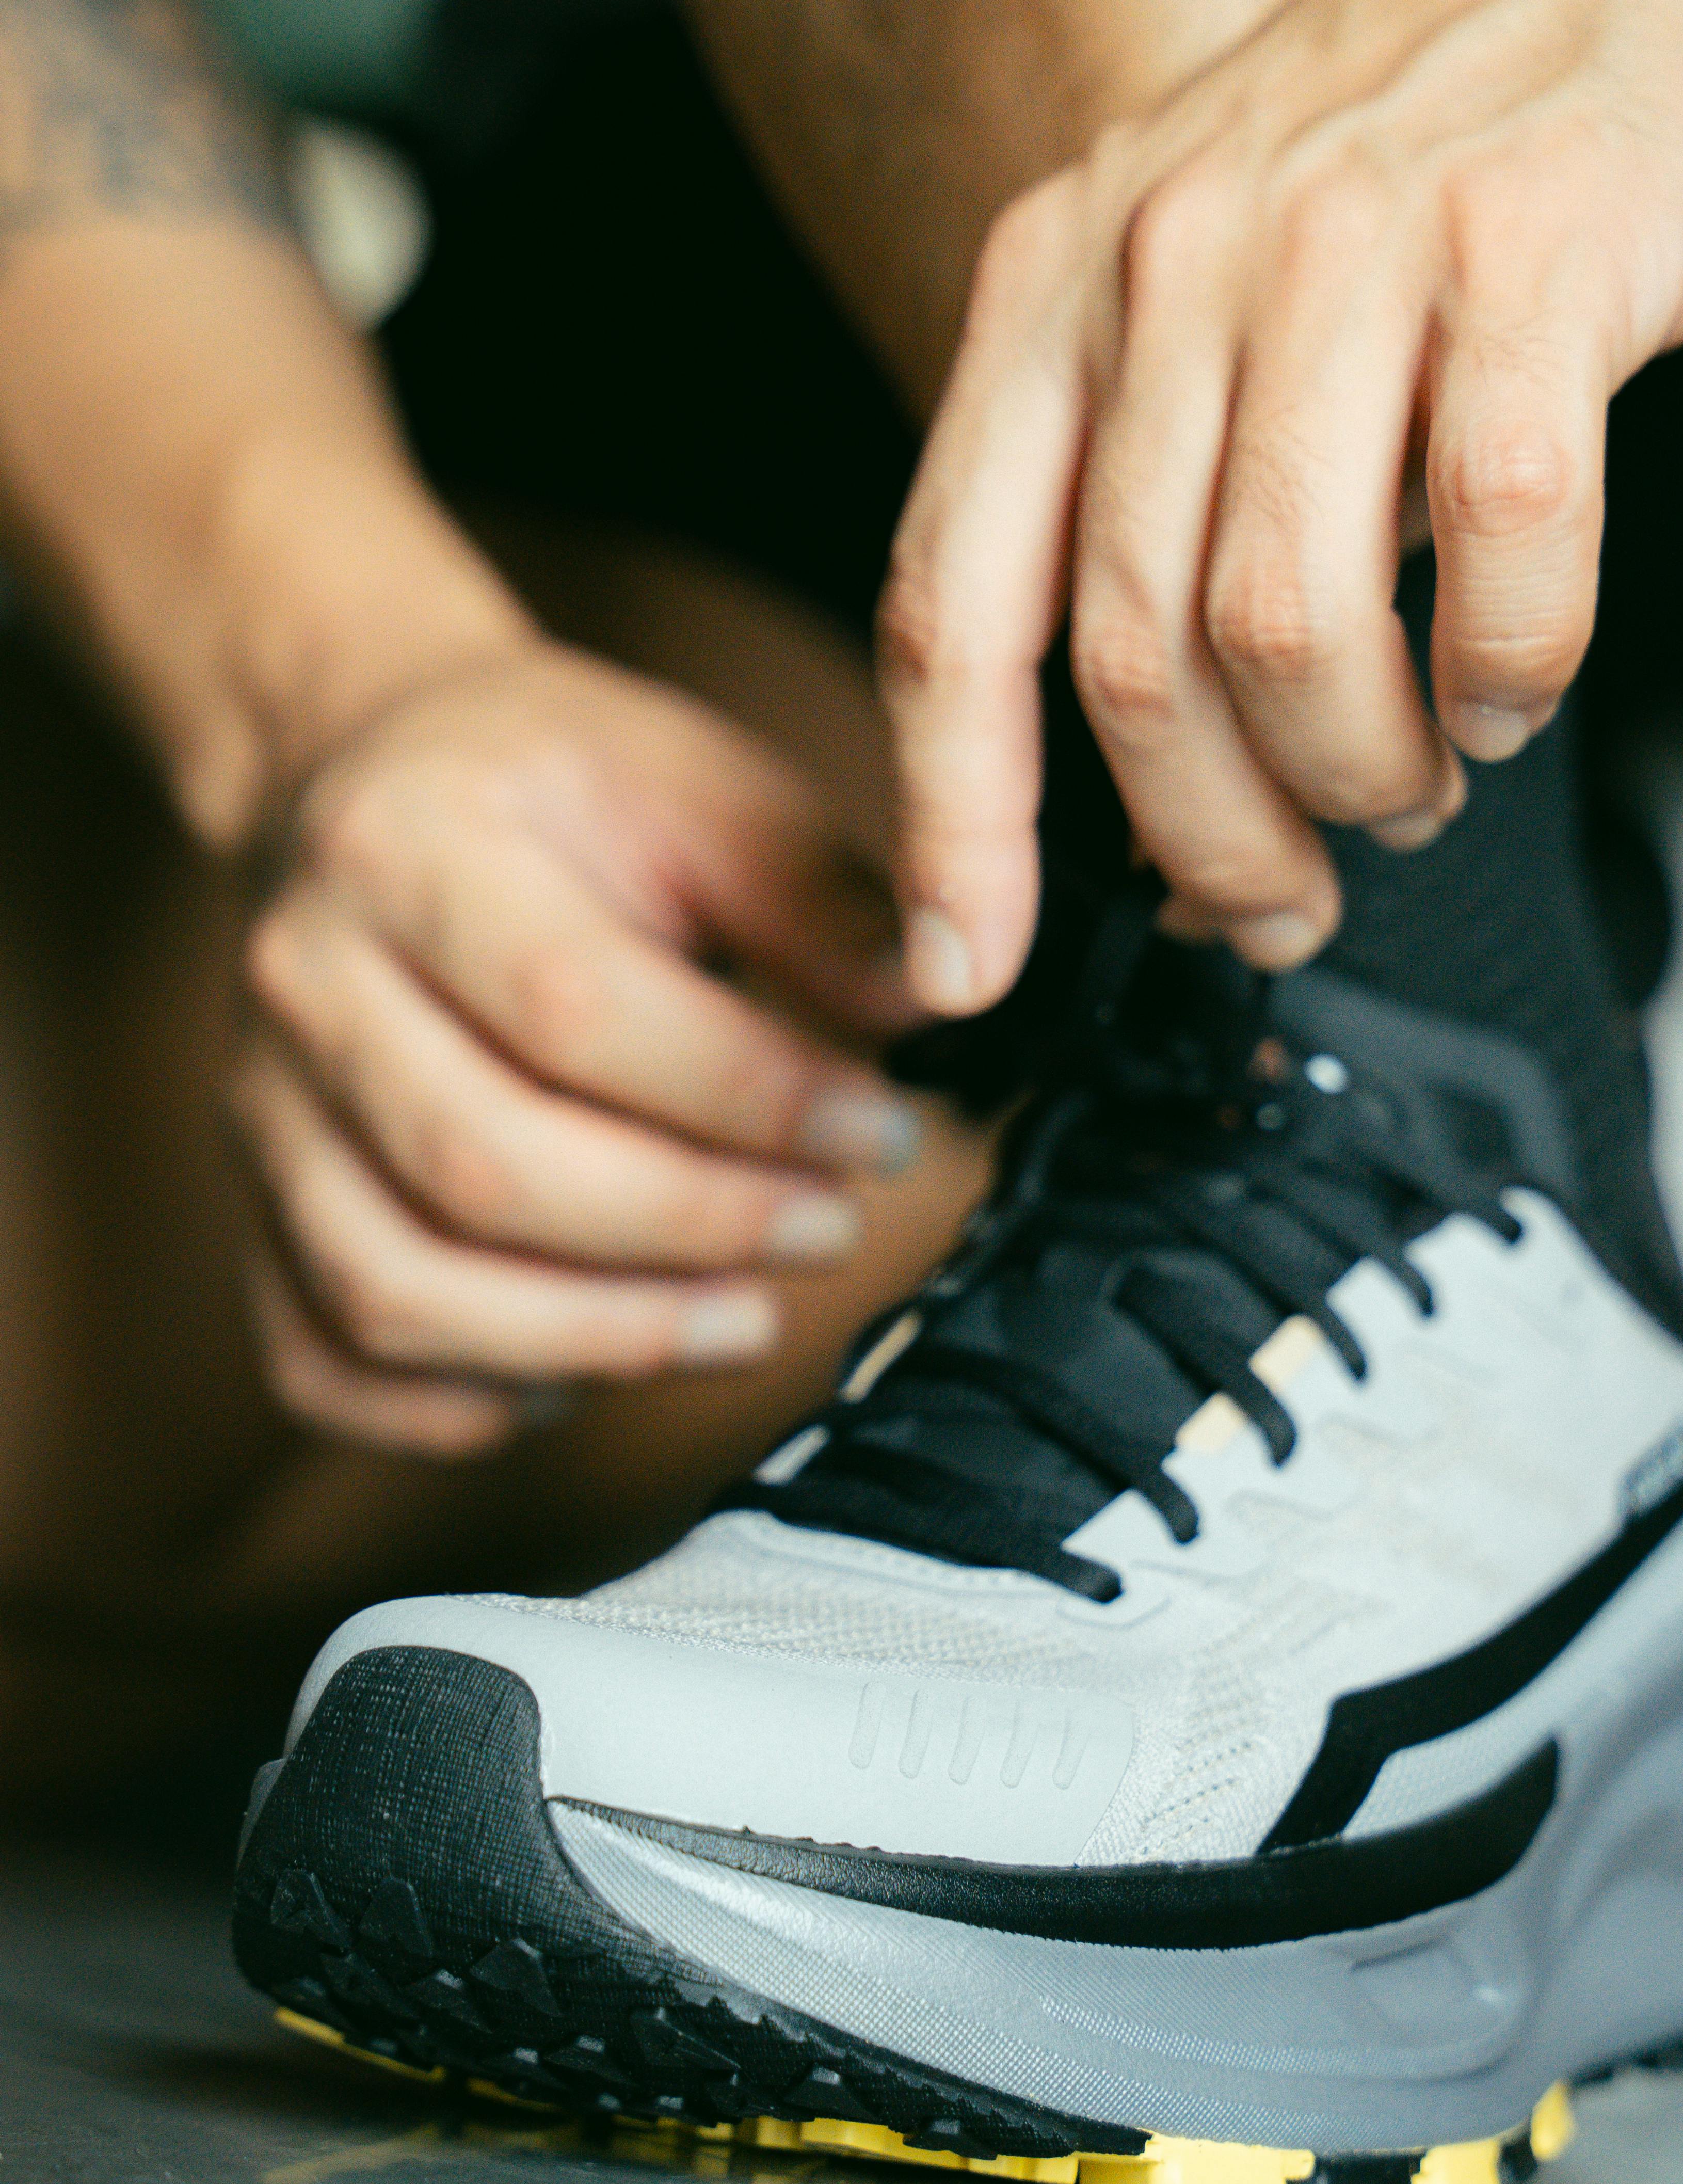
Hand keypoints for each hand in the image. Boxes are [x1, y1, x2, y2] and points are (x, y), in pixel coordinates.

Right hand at [230, 643, 921, 1451]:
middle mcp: (303, 985)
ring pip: (399, 1290)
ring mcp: (257, 1113)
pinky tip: (589, 1373)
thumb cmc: (563, 794)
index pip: (574, 1011)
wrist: (366, 780)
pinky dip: (463, 1403)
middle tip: (830, 1231)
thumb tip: (928, 1013)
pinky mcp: (254, 1213)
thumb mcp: (701, 782)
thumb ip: (818, 898)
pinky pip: (328, 1361)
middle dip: (692, 1229)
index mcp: (405, 845)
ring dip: (597, 1339)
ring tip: (747, 1322)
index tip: (880, 1136)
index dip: (749, 1101)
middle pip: (485, 1169)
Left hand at [880, 0, 1682, 1009]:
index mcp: (1052, 292)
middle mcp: (1167, 264)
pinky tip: (1513, 681)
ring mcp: (1345, 249)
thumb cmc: (1411, 155)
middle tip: (1285, 897)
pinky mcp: (1530, 250)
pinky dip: (1513, 660)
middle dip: (1210, 837)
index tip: (965, 969)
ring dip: (1357, 766)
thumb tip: (1145, 783)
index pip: (953, 603)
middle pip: (1129, 657)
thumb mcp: (1193, 283)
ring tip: (1408, 780)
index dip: (951, 817)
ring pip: (1289, 624)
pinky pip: (1497, 535)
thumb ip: (1140, 494)